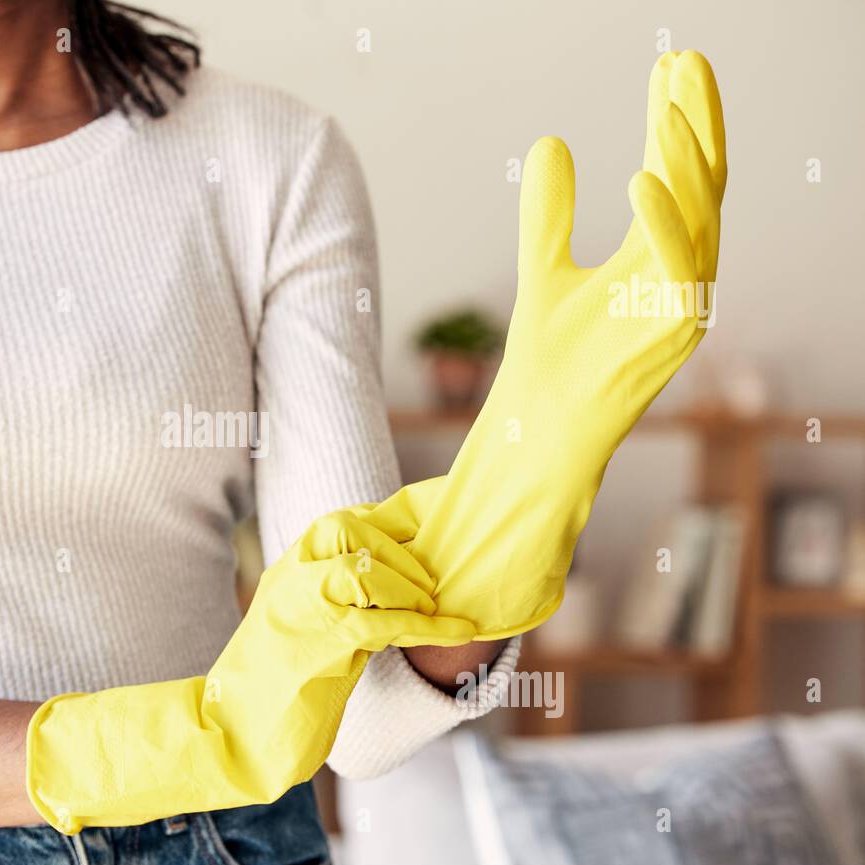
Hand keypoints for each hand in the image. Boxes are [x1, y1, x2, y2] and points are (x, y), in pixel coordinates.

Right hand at [25, 508, 472, 832]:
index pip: (338, 524)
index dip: (387, 526)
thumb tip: (381, 591)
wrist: (231, 737)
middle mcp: (289, 582)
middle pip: (350, 529)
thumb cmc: (267, 691)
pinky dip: (430, 625)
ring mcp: (302, 612)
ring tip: (433, 609)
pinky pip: (386, 622)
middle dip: (400, 550)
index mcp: (284, 574)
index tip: (421, 540)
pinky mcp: (322, 649)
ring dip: (412, 586)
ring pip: (366, 568)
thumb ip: (329, 604)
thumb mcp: (295, 631)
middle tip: (427, 583)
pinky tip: (459, 632)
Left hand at [354, 51, 726, 640]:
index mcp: (655, 256)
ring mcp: (683, 304)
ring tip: (669, 100)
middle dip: (698, 120)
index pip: (676, 173)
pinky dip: (667, 221)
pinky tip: (644, 174)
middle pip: (702, 183)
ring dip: (690, 157)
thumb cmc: (547, 360)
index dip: (676, 117)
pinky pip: (681, 267)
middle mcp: (680, 274)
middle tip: (687, 59)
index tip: (669, 62)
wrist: (535, 433)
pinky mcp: (674, 334)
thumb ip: (550, 212)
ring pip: (702, 217)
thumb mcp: (544, 266)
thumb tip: (554, 140)